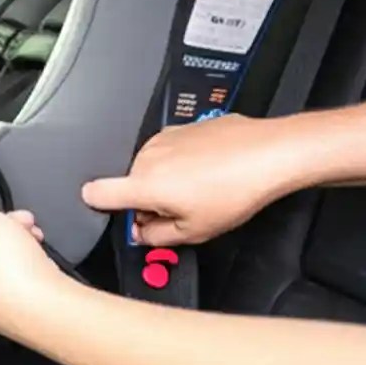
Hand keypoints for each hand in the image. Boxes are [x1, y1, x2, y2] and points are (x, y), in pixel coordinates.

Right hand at [81, 114, 311, 245]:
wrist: (267, 153)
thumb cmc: (236, 188)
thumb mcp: (195, 231)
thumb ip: (157, 237)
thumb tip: (144, 235)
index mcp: (144, 184)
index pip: (98, 192)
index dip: (98, 204)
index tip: (108, 210)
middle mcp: (148, 156)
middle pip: (133, 185)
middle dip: (150, 201)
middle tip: (181, 213)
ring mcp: (166, 137)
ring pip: (153, 168)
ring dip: (168, 181)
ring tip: (203, 191)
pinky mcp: (183, 127)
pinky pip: (173, 151)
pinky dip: (185, 163)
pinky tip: (212, 173)